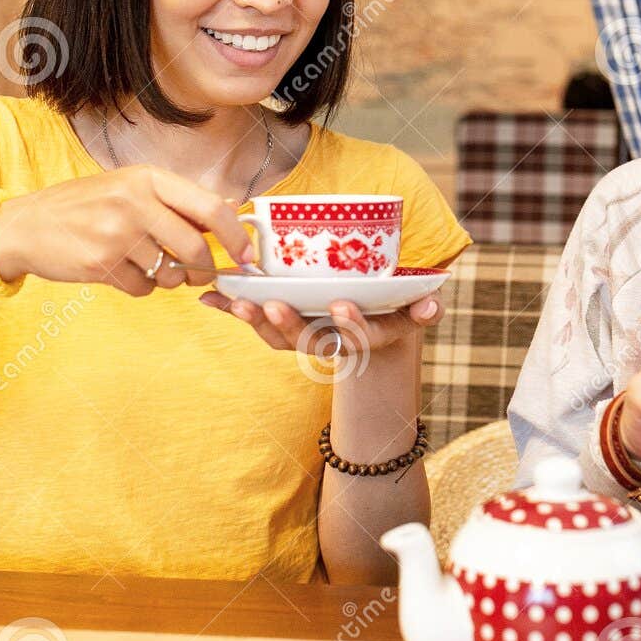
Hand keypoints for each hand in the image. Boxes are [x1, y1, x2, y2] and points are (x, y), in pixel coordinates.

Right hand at [0, 165, 254, 295]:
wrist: (26, 226)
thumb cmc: (86, 206)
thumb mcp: (129, 187)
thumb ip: (176, 200)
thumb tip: (231, 211)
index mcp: (148, 178)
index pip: (211, 207)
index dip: (237, 236)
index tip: (246, 256)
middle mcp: (134, 202)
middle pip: (195, 248)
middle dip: (205, 269)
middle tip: (201, 275)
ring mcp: (116, 233)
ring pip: (170, 273)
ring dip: (169, 280)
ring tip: (149, 266)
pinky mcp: (101, 263)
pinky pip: (143, 288)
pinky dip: (142, 288)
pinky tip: (123, 271)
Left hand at [198, 291, 444, 358]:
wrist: (373, 322)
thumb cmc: (396, 309)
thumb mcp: (415, 309)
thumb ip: (425, 308)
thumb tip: (433, 305)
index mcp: (364, 337)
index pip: (358, 336)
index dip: (350, 324)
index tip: (341, 305)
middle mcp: (331, 341)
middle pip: (307, 341)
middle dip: (288, 324)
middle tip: (272, 303)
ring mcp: (305, 334)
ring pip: (278, 336)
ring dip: (256, 320)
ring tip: (237, 302)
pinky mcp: (283, 324)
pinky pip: (257, 320)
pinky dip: (232, 310)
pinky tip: (208, 298)